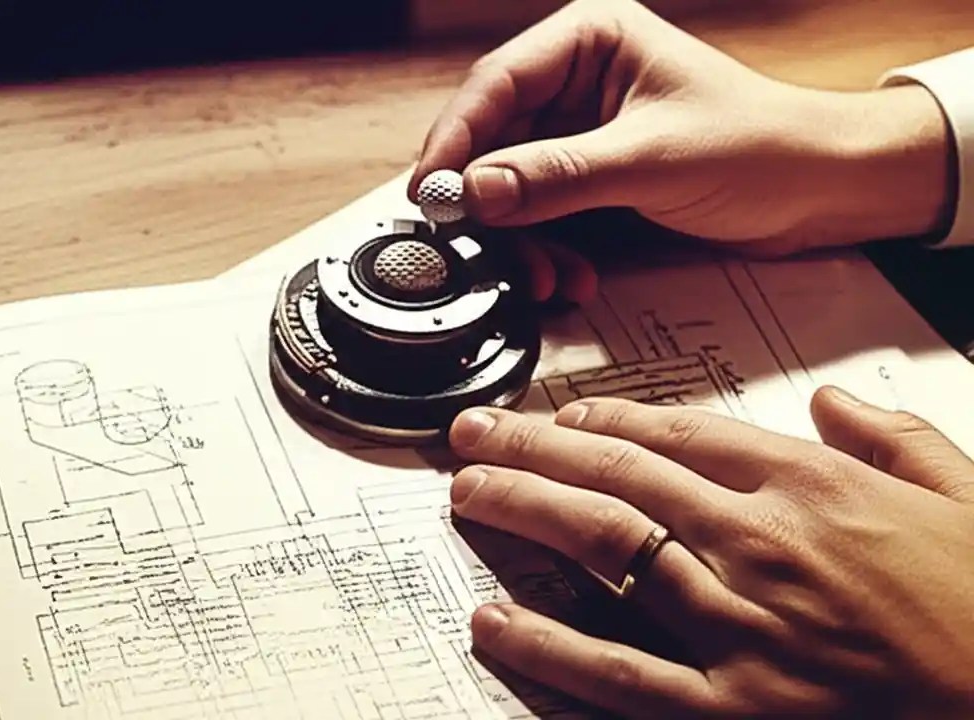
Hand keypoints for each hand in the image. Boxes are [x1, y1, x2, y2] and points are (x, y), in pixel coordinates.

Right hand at [410, 0, 954, 303]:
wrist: (825, 190)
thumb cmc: (761, 146)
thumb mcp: (651, 159)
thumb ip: (557, 175)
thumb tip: (476, 190)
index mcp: (589, 39)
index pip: (494, 84)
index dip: (455, 140)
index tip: (431, 193)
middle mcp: (575, 81)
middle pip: (492, 141)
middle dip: (488, 204)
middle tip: (479, 250)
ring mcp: (579, 132)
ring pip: (510, 188)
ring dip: (519, 240)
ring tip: (545, 276)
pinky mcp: (590, 177)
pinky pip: (539, 215)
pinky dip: (545, 250)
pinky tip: (569, 276)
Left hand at [447, 388, 973, 717]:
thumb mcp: (965, 499)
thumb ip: (893, 440)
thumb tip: (836, 401)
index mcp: (813, 486)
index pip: (679, 434)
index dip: (602, 420)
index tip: (556, 417)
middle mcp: (763, 543)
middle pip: (619, 476)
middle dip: (532, 448)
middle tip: (473, 434)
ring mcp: (741, 627)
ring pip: (605, 547)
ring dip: (524, 513)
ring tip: (467, 493)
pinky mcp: (733, 710)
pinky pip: (618, 671)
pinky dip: (548, 646)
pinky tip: (495, 622)